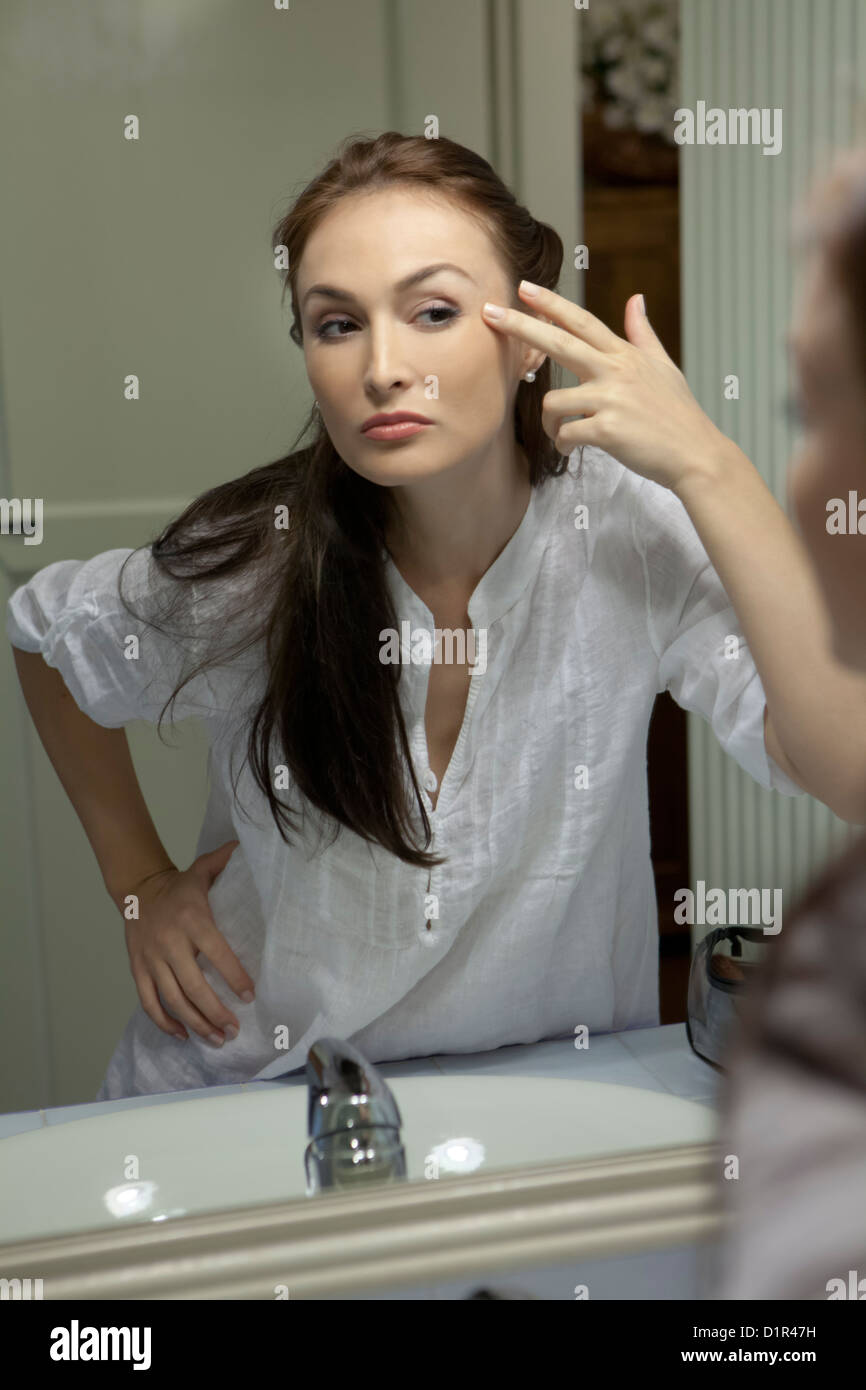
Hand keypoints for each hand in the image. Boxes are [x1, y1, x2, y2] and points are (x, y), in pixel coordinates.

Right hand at [120, 839, 254, 1043]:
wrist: (138, 889)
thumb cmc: (179, 886)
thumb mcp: (202, 870)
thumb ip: (225, 862)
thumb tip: (249, 846)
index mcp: (192, 920)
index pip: (216, 952)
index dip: (234, 975)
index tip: (250, 996)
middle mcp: (170, 943)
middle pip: (193, 986)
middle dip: (215, 1012)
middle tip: (234, 1030)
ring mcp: (151, 960)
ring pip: (172, 1000)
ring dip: (196, 1023)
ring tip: (217, 1039)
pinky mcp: (138, 970)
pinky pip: (149, 1002)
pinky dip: (165, 1022)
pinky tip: (184, 1035)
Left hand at [482, 283, 731, 491]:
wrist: (695, 454)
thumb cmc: (678, 414)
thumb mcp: (664, 366)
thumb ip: (643, 333)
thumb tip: (636, 299)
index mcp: (624, 355)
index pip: (582, 321)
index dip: (551, 304)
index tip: (525, 288)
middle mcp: (615, 371)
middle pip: (559, 342)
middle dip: (520, 326)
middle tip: (489, 313)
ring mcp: (610, 399)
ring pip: (553, 403)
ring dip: (549, 423)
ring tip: (561, 434)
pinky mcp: (606, 430)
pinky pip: (565, 434)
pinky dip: (562, 445)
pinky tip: (572, 450)